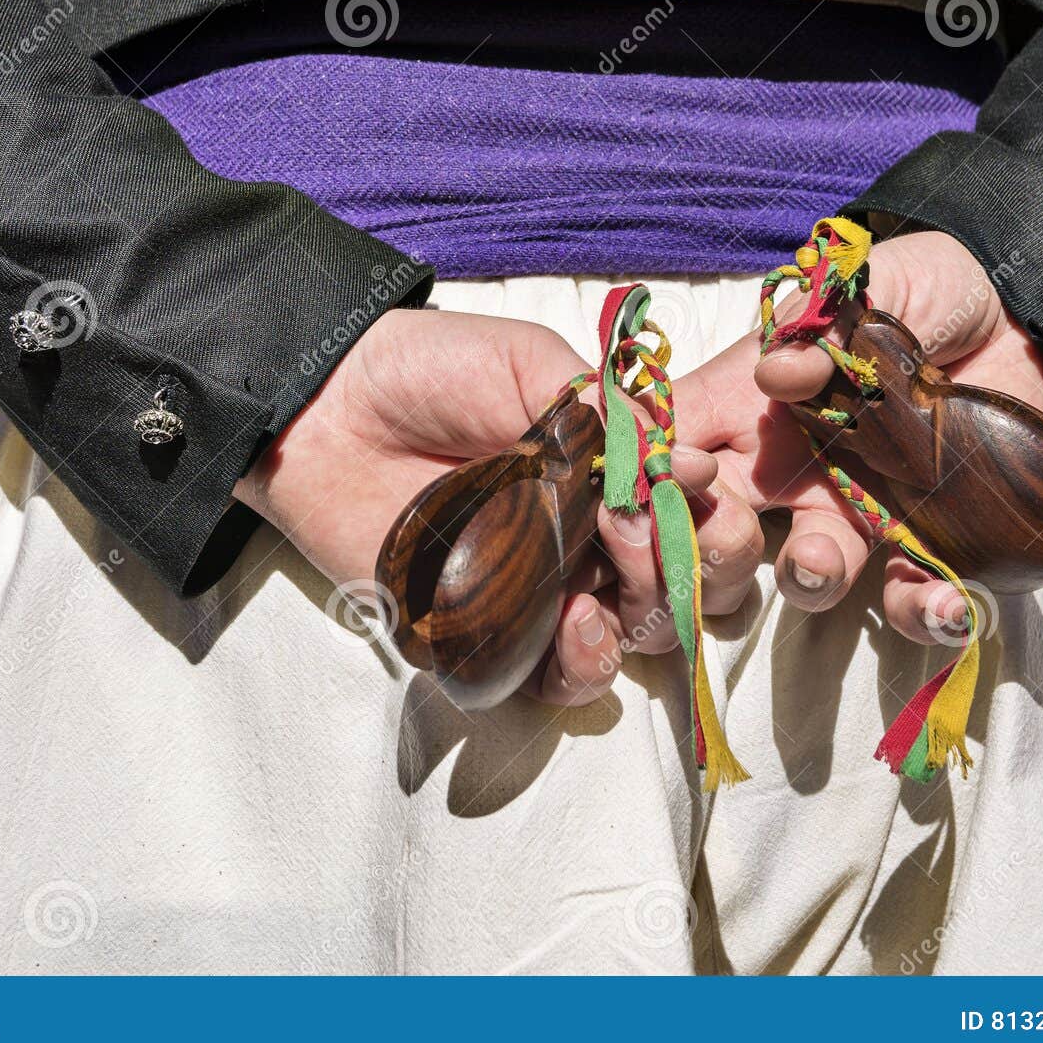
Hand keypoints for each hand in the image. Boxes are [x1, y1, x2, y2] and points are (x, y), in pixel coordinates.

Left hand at [235, 308, 763, 704]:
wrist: (328, 403)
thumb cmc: (431, 371)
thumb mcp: (531, 365)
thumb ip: (609, 411)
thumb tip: (686, 470)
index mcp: (612, 477)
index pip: (698, 517)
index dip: (714, 518)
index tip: (687, 489)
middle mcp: (589, 541)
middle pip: (681, 589)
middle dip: (695, 574)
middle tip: (650, 540)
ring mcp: (540, 591)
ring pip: (626, 641)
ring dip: (643, 624)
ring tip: (609, 591)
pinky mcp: (483, 633)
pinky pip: (545, 677)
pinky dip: (577, 667)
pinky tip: (572, 629)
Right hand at [674, 231, 1042, 642]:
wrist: (1011, 312)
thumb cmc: (915, 293)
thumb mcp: (857, 288)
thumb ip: (814, 323)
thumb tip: (778, 369)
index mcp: (750, 411)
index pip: (672, 456)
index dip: (657, 479)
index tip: (684, 474)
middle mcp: (789, 476)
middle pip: (714, 540)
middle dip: (707, 554)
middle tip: (735, 528)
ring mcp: (854, 515)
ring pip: (804, 578)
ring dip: (803, 579)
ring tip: (819, 561)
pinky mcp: (925, 542)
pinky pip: (912, 598)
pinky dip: (922, 613)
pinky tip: (944, 603)